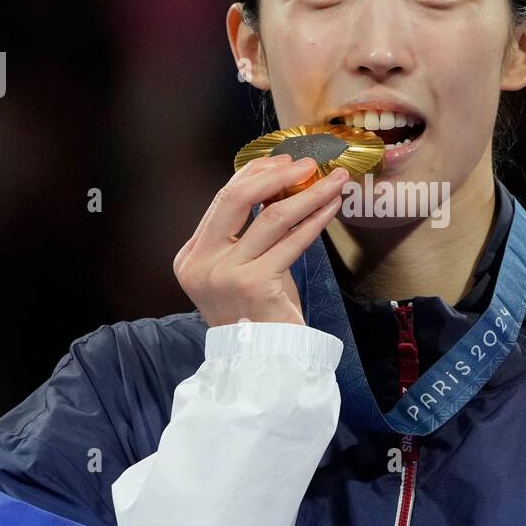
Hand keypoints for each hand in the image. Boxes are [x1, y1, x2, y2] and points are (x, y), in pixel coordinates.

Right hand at [173, 155, 349, 326]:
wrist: (262, 362)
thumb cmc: (257, 315)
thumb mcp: (240, 270)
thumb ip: (246, 234)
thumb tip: (280, 186)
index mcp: (192, 256)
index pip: (221, 201)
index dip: (254, 175)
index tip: (283, 162)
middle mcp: (202, 263)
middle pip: (236, 199)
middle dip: (277, 175)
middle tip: (309, 164)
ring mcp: (225, 274)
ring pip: (271, 217)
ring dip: (308, 194)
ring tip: (333, 181)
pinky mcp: (255, 285)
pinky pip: (293, 242)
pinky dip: (316, 220)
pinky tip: (332, 208)